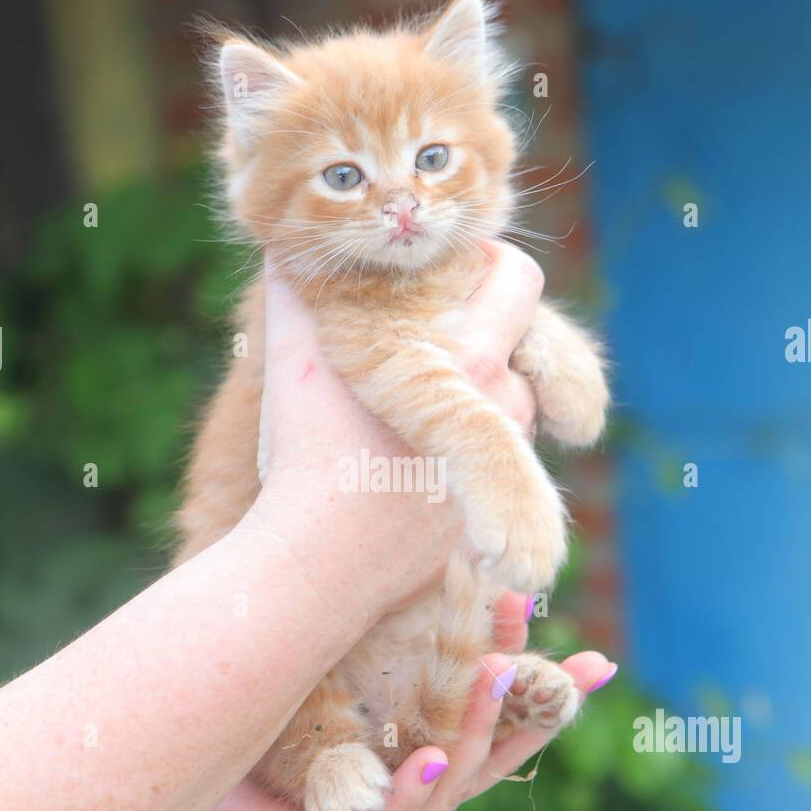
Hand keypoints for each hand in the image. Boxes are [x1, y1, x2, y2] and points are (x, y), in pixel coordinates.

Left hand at [152, 594, 616, 810]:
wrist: (179, 784)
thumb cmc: (252, 722)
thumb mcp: (329, 666)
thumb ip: (374, 626)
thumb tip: (409, 545)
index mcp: (418, 746)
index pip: (499, 718)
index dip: (549, 694)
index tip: (599, 661)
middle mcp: (412, 787)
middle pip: (496, 750)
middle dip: (536, 705)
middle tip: (575, 659)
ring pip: (455, 781)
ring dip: (482, 727)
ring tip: (501, 672)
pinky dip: (416, 787)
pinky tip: (431, 753)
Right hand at [254, 240, 547, 618]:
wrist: (320, 563)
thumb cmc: (308, 453)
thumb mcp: (295, 354)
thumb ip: (297, 288)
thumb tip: (282, 247)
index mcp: (471, 357)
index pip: (521, 281)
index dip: (486, 267)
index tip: (446, 276)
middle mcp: (505, 408)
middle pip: (528, 345)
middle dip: (494, 333)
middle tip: (438, 336)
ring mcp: (506, 467)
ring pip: (512, 407)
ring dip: (479, 397)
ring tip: (409, 410)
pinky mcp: (492, 514)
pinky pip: (496, 470)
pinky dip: (463, 457)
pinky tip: (409, 465)